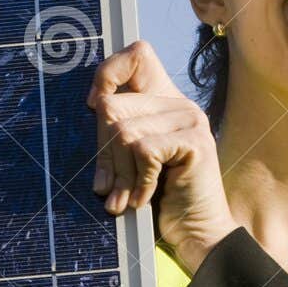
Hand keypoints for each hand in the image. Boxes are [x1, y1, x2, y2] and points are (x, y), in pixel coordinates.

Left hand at [86, 40, 239, 273]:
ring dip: (120, 174)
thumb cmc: (158, 196)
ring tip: (126, 197)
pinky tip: (145, 197)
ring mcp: (190, 119)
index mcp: (162, 98)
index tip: (94, 106)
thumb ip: (115, 129)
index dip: (108, 73)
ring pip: (124, 132)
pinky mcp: (195, 141)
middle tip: (110, 186)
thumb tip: (92, 105)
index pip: (136, 54)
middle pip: (112, 105)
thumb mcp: (129, 157)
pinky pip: (143, 150)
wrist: (195, 233)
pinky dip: (138, 181)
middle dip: (103, 151)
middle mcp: (179, 102)